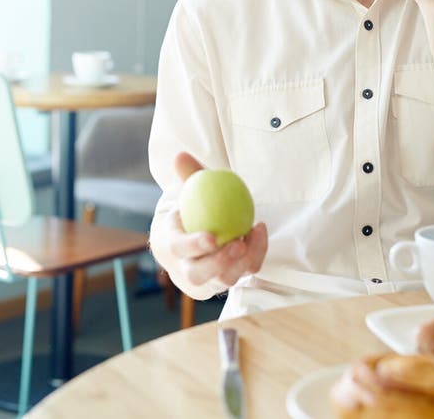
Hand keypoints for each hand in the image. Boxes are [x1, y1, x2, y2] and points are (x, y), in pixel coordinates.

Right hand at [167, 152, 267, 289]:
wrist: (201, 230)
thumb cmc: (195, 207)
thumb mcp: (192, 189)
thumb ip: (188, 173)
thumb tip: (180, 155)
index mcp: (174, 244)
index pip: (179, 248)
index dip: (194, 245)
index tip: (211, 237)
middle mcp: (189, 266)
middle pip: (198, 274)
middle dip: (219, 263)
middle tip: (237, 244)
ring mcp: (211, 277)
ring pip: (225, 278)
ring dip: (243, 260)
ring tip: (254, 234)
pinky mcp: (231, 276)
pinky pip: (246, 271)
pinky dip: (256, 253)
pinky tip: (260, 230)